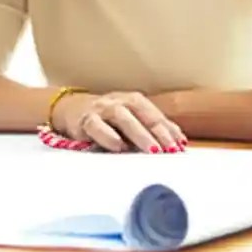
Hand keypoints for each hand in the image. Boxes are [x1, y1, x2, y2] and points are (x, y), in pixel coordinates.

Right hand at [53, 91, 187, 153]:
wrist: (71, 109)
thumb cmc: (107, 119)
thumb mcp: (131, 120)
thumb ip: (152, 129)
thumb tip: (180, 141)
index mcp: (133, 101)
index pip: (154, 114)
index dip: (168, 129)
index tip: (180, 146)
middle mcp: (119, 101)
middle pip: (141, 113)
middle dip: (157, 131)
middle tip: (170, 150)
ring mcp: (102, 109)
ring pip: (122, 117)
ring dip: (138, 133)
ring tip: (151, 150)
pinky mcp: (85, 120)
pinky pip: (97, 126)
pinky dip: (108, 136)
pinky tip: (119, 147)